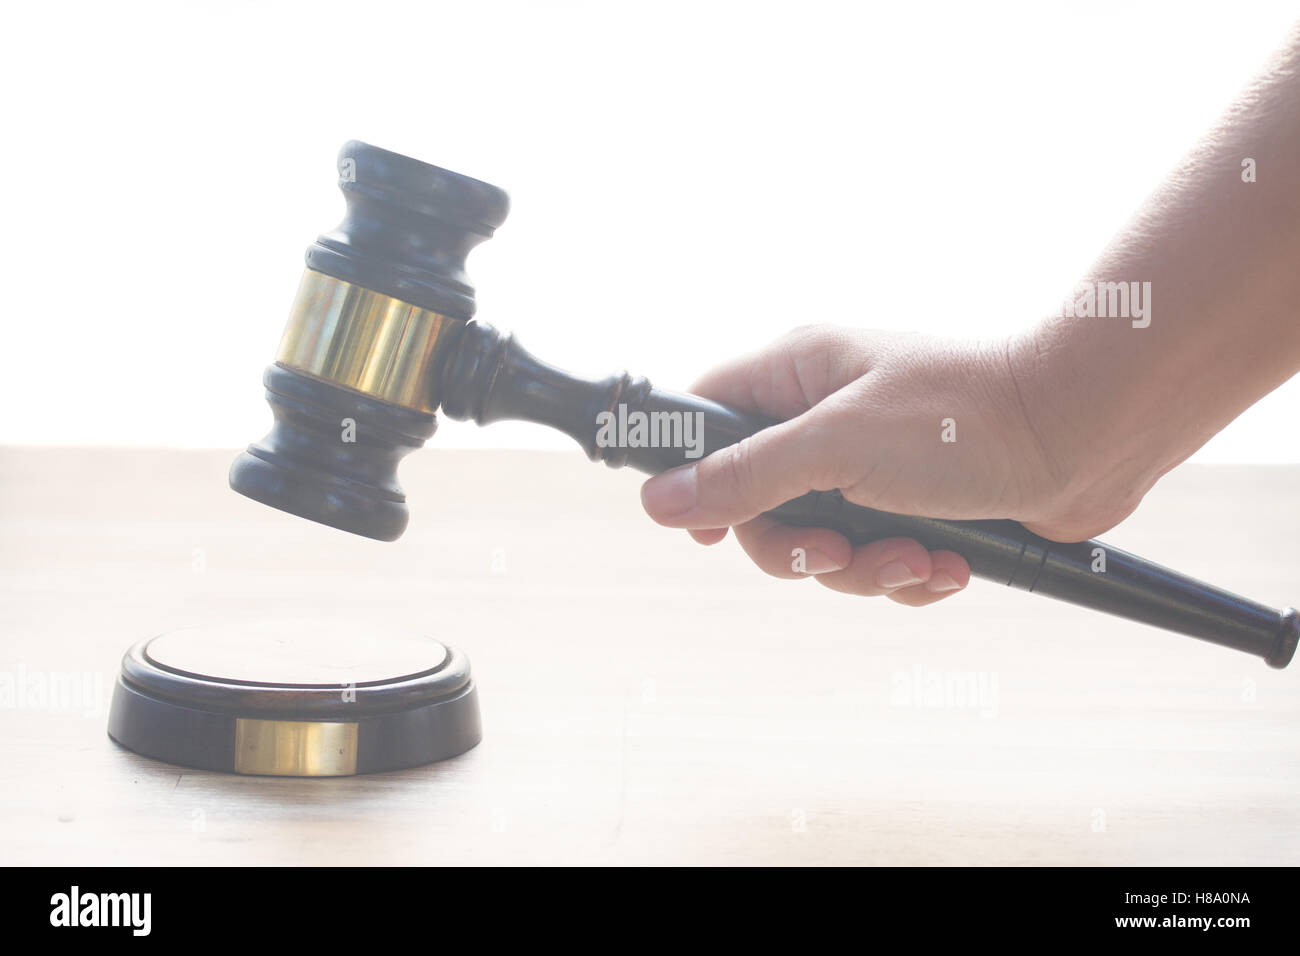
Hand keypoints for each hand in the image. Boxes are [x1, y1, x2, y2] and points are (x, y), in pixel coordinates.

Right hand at [639, 325, 1139, 603]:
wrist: (1083, 436)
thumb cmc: (961, 418)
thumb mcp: (836, 447)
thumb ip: (744, 476)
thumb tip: (659, 500)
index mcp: (799, 376)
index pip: (708, 418)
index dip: (694, 476)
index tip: (704, 529)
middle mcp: (827, 418)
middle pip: (761, 505)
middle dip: (803, 549)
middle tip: (838, 553)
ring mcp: (871, 465)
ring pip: (821, 545)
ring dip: (866, 569)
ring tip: (917, 558)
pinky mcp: (914, 505)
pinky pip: (877, 560)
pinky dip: (908, 574)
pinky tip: (947, 566)